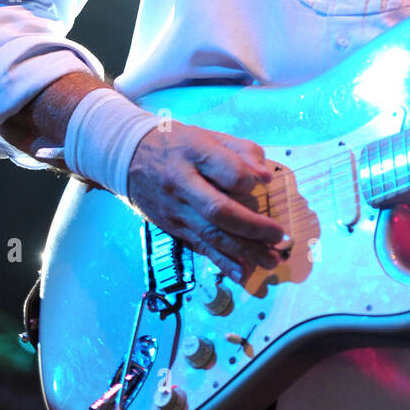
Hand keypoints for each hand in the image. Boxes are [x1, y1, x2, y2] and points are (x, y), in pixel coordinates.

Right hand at [127, 123, 286, 284]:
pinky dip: (222, 262)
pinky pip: (199, 247)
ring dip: (244, 251)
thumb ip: (242, 151)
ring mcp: (175, 209)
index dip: (249, 180)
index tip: (265, 182)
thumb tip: (265, 177)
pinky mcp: (173, 227)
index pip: (227, 171)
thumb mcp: (210, 136)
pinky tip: (242, 273)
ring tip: (270, 260)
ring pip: (211, 234)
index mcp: (194, 152)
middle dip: (253, 227)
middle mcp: (182, 183)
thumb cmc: (180, 145)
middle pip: (219, 211)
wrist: (130, 157)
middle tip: (279, 236)